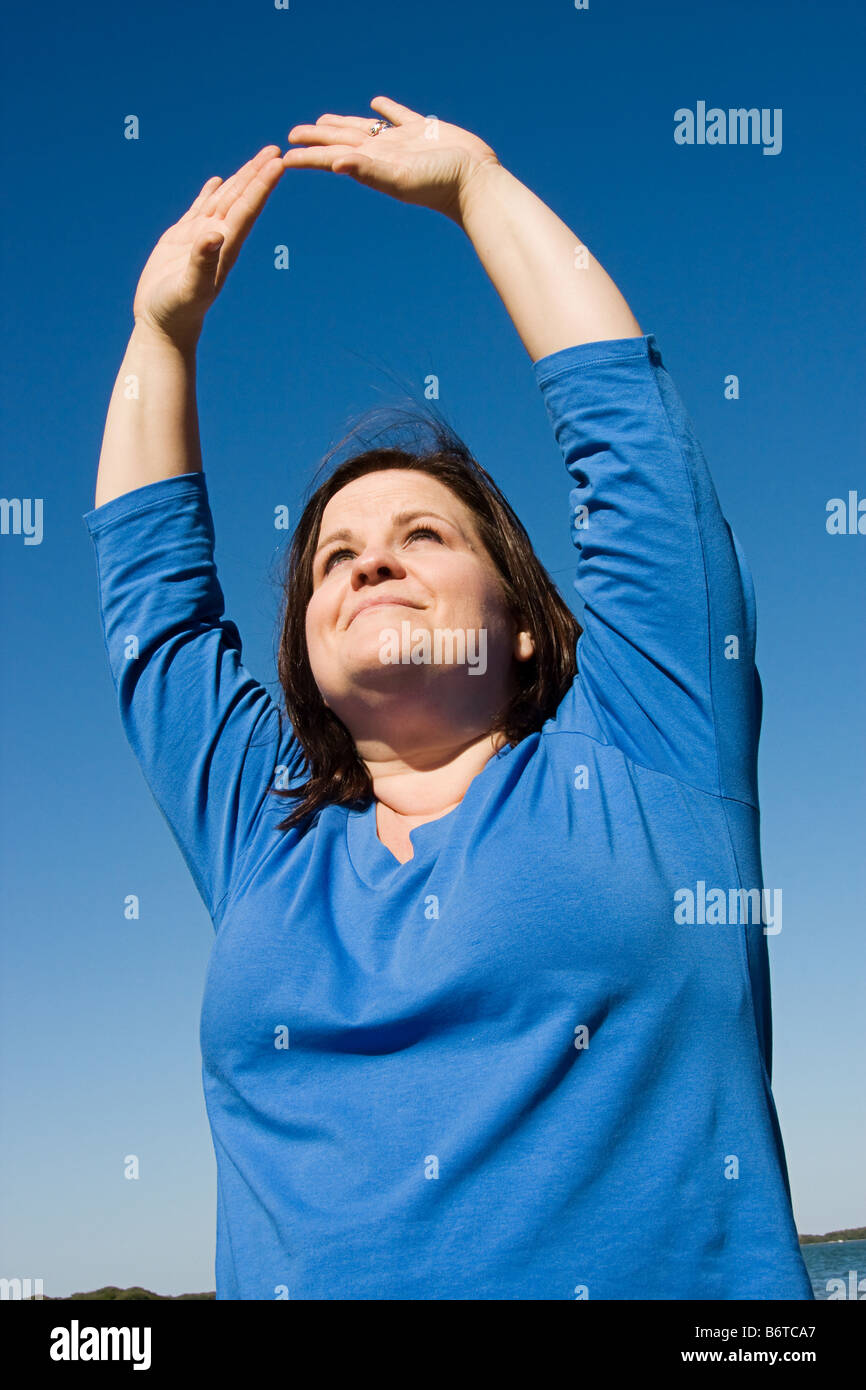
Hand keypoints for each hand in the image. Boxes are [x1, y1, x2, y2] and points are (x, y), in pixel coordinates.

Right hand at [133, 146, 284, 349]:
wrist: (164, 324)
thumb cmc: (177, 310)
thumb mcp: (189, 287)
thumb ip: (202, 261)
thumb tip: (214, 234)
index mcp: (224, 248)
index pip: (246, 210)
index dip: (262, 185)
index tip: (278, 163)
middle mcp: (217, 239)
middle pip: (241, 199)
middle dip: (257, 174)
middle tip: (276, 150)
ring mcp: (201, 238)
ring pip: (224, 200)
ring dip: (240, 179)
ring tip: (257, 159)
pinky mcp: (183, 239)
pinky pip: (201, 209)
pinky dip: (210, 193)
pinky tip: (218, 181)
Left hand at [283, 96, 499, 219]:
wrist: (474, 182)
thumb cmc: (437, 183)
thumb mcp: (399, 179)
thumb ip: (366, 170)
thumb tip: (333, 163)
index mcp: (371, 164)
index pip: (330, 156)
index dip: (307, 154)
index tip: (283, 155)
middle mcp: (383, 153)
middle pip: (341, 140)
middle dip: (317, 137)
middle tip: (293, 133)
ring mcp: (402, 142)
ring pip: (365, 128)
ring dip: (343, 124)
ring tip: (325, 121)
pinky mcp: (422, 131)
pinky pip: (398, 115)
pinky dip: (385, 109)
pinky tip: (377, 103)